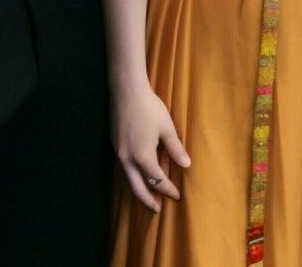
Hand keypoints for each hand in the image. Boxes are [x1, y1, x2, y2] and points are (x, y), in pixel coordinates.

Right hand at [111, 80, 190, 211]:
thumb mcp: (166, 128)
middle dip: (148, 199)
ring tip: (148, 197)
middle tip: (157, 210)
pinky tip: (139, 176)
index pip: (157, 179)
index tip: (177, 196)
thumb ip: (175, 148)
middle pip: (137, 186)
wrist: (126, 92)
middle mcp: (127, 158)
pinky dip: (133, 177)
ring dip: (138, 189)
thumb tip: (186, 165)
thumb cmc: (149, 108)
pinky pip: (124, 168)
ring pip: (128, 178)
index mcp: (142, 156)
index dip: (168, 189)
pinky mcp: (115, 145)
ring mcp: (118, 152)